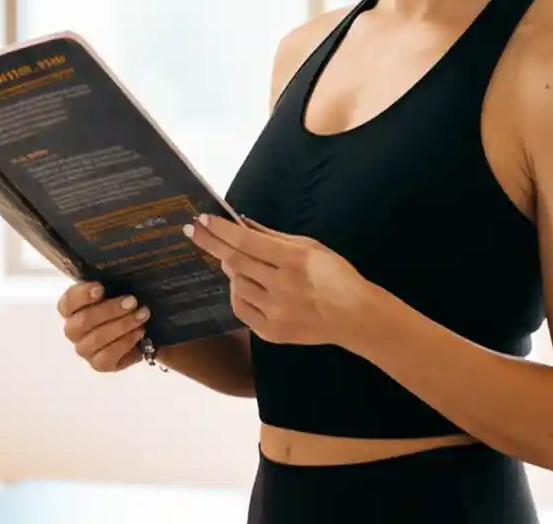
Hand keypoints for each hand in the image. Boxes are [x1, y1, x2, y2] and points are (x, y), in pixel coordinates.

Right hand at [56, 280, 151, 371]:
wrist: (143, 326)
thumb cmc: (124, 302)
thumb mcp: (118, 287)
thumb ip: (112, 279)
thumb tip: (121, 262)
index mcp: (72, 308)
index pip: (67, 302)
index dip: (82, 296)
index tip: (101, 288)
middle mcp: (73, 330)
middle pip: (82, 322)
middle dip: (110, 310)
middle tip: (133, 301)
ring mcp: (84, 349)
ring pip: (96, 340)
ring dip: (122, 325)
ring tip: (142, 315)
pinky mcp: (99, 364)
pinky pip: (107, 357)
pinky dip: (125, 343)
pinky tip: (140, 333)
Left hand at [184, 213, 375, 347]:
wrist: (354, 317)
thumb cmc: (335, 276)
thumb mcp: (310, 247)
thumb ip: (272, 236)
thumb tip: (242, 222)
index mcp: (293, 260)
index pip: (246, 242)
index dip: (220, 230)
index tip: (201, 221)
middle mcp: (282, 286)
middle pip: (235, 262)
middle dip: (213, 245)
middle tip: (198, 233)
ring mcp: (275, 312)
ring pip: (235, 285)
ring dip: (232, 270)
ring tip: (241, 264)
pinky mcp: (271, 332)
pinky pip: (241, 308)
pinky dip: (238, 294)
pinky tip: (247, 286)